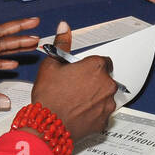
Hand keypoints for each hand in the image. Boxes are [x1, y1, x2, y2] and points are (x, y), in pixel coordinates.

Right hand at [32, 22, 116, 140]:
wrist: (47, 127)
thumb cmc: (49, 98)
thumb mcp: (50, 66)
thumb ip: (61, 44)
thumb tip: (64, 27)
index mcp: (96, 67)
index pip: (103, 61)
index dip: (91, 66)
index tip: (81, 72)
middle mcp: (106, 84)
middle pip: (105, 78)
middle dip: (93, 81)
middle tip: (76, 87)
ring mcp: (107, 103)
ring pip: (104, 96)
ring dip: (95, 97)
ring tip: (76, 101)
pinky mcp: (104, 120)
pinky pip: (102, 112)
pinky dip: (94, 112)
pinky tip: (79, 113)